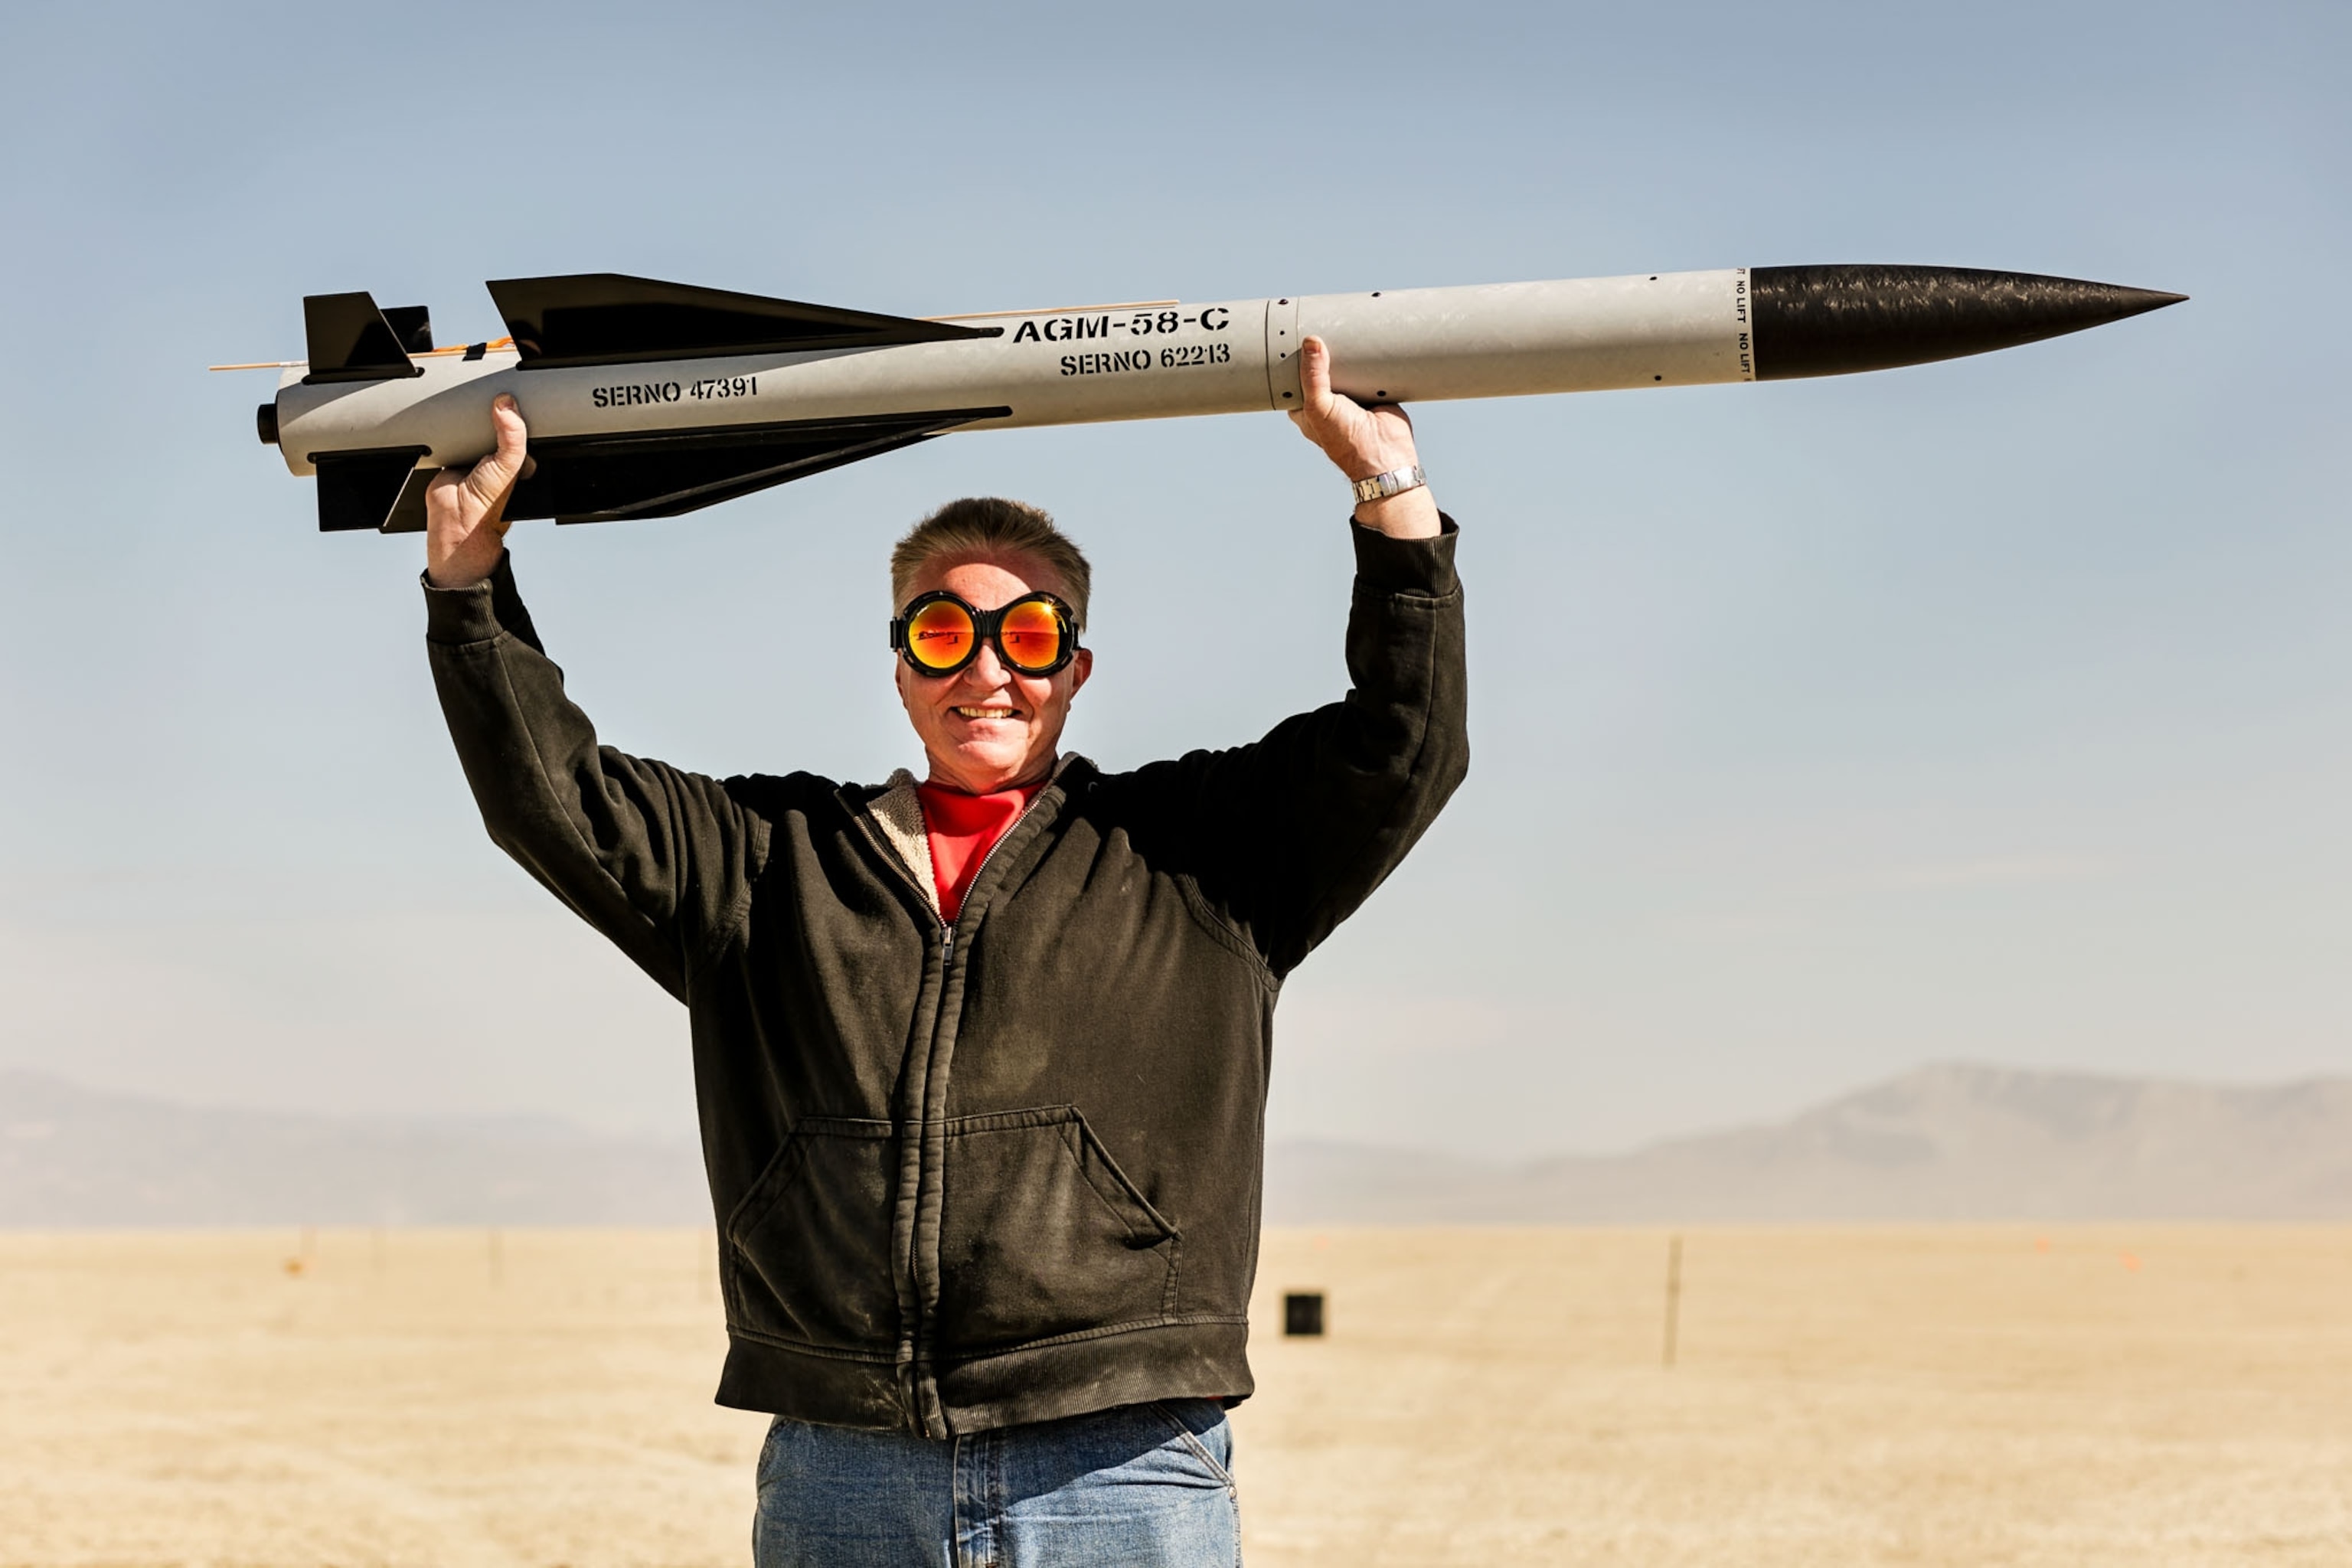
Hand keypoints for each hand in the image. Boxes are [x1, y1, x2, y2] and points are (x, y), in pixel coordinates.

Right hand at [424, 395, 533, 588]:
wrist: (455, 520)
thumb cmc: (489, 504)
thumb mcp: (510, 463)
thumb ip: (512, 434)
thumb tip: (507, 405)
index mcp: (517, 460)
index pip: (522, 429)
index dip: (521, 413)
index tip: (516, 393)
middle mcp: (497, 457)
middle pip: (497, 425)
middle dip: (495, 412)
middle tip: (490, 396)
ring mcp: (475, 456)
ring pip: (475, 427)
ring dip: (471, 419)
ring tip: (471, 404)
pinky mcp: (453, 455)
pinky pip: (453, 434)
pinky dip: (450, 427)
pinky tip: (452, 421)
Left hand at [1287, 335, 1439, 538]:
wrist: (1386, 455)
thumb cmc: (1345, 440)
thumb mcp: (1319, 406)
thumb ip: (1313, 376)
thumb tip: (1311, 342)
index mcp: (1306, 407)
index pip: (1293, 378)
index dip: (1292, 360)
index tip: (1291, 336)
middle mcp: (1327, 401)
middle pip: (1320, 368)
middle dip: (1321, 352)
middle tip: (1320, 324)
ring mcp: (1350, 395)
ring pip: (1344, 367)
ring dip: (1345, 353)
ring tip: (1342, 325)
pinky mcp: (1373, 391)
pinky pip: (1368, 369)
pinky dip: (1368, 359)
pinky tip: (1367, 340)